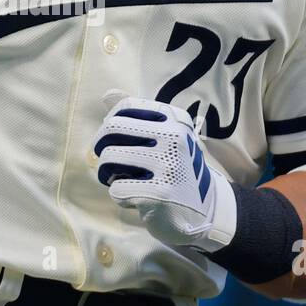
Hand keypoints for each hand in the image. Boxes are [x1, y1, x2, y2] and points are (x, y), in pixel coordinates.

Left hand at [93, 94, 236, 254]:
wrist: (204, 210)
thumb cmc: (175, 169)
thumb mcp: (165, 137)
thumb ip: (137, 115)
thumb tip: (107, 94)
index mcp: (175, 119)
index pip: (126, 106)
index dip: (111, 124)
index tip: (117, 140)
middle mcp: (175, 137)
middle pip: (112, 127)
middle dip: (101, 146)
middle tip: (108, 162)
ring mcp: (169, 165)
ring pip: (109, 157)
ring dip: (107, 173)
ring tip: (120, 180)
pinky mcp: (160, 193)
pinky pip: (117, 189)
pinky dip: (119, 196)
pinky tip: (135, 199)